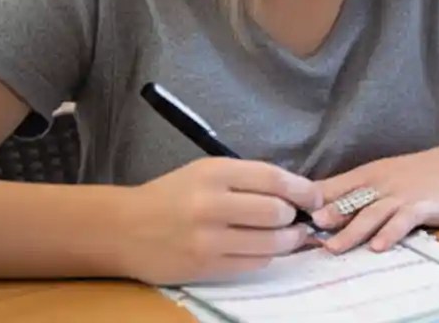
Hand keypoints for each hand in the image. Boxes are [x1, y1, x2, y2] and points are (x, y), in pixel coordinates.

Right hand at [110, 158, 323, 284]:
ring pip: (270, 242)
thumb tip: (297, 191)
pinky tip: (264, 249)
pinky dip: (266, 256)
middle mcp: (211, 204)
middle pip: (276, 212)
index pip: (273, 178)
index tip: (315, 196)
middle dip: (294, 216)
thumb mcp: (207, 172)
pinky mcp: (205, 266)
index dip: (302, 189)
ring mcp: (208, 239)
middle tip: (296, 217)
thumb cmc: (171, 196)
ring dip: (288, 240)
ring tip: (290, 235)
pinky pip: (254, 263)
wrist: (123, 228)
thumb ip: (248, 178)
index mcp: (214, 173)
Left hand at [312, 138, 438, 254]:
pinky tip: (379, 246)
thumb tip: (334, 209)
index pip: (335, 186)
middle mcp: (385, 181)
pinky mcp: (426, 204)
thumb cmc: (434, 171)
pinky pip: (404, 219)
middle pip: (349, 200)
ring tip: (333, 248)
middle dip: (326, 217)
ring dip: (351, 231)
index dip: (312, 201)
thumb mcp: (396, 175)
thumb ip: (368, 190)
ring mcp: (405, 193)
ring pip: (372, 212)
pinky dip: (391, 232)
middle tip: (302, 233)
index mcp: (373, 173)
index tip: (289, 216)